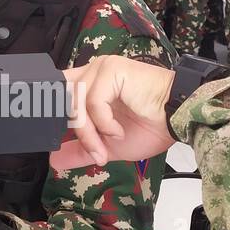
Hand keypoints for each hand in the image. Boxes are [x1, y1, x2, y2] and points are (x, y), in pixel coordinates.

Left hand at [50, 57, 176, 168]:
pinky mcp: (112, 71)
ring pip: (77, 104)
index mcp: (89, 85)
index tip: (56, 140)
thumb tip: (54, 160)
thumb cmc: (151, 126)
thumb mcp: (108, 145)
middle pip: (61, 100)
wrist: (177, 120)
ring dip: (90, 133)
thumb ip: (81, 150)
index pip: (57, 94)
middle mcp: (92, 72)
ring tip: (107, 145)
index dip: (52, 115)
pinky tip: (119, 130)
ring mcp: (101, 69)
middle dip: (74, 130)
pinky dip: (104, 123)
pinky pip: (94, 102)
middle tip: (93, 149)